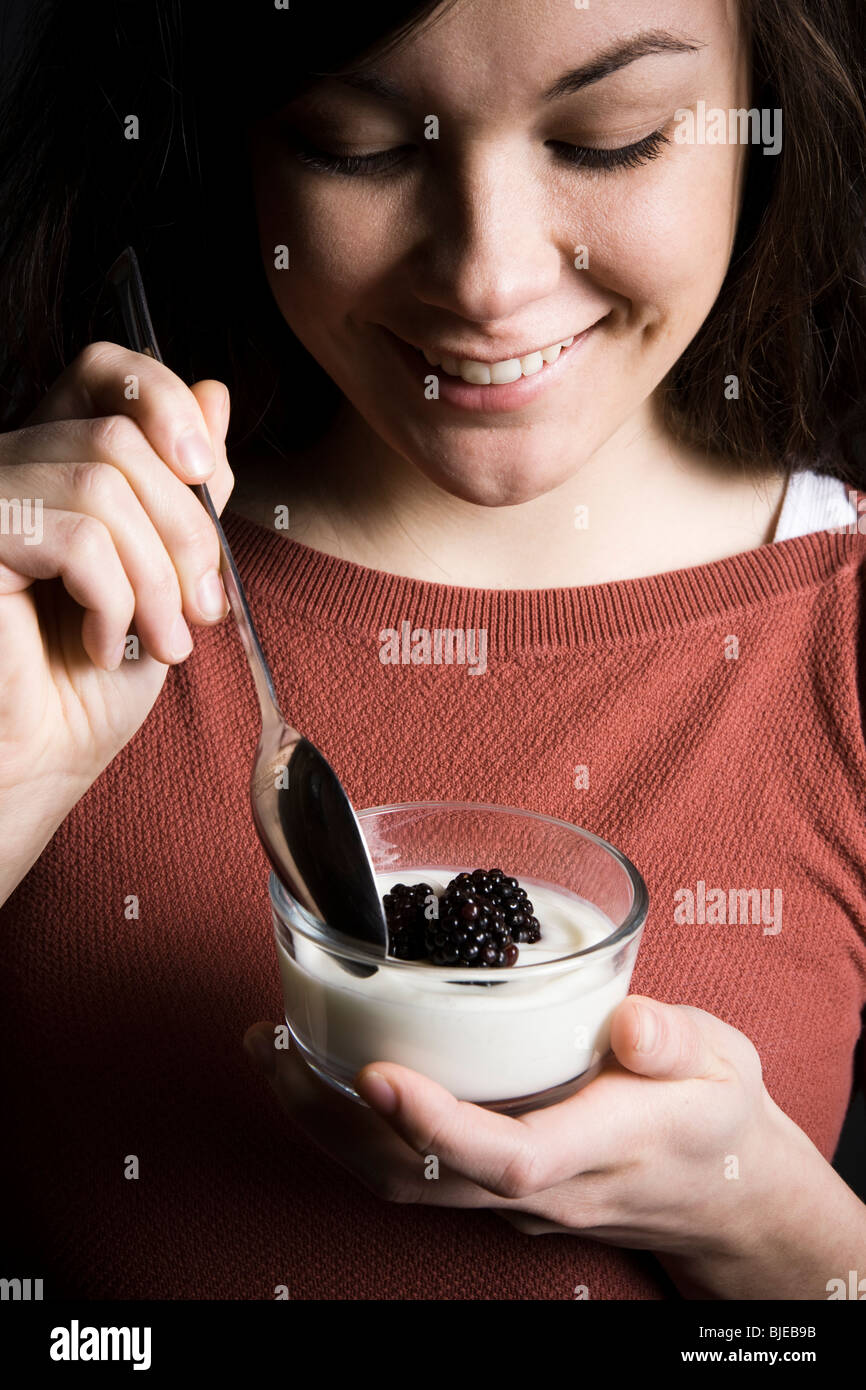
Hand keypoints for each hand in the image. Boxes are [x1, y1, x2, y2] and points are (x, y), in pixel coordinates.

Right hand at [0, 342, 233, 827]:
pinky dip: (114, 596)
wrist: (37, 765)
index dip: (162, 399)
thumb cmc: (91, 682)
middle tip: (203, 611)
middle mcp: (8, 467)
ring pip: (102, 481)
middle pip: (120, 438)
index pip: (100, 371)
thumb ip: (186, 489)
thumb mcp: (165, 573)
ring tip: (164, 644)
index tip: (205, 473)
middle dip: (187, 531)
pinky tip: (101, 645)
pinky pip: (74, 535)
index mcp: (52, 463)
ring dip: (158, 575)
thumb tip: (214, 392)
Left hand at [243, 995, 798, 1258]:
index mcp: (608, 1143)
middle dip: (336, 1121)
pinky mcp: (496, 1189)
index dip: (438, 1123)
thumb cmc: (714, 1113)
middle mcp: (550, 1184)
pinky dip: (352, 1132)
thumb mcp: (722, 1060)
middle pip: (427, 1179)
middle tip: (274, 1045)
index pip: (513, 1155)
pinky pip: (413, 1176)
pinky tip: (321, 1075)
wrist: (723, 1192)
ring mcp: (516, 1197)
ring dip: (326, 1127)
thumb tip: (630, 1024)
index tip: (376, 1072)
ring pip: (405, 1185)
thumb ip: (675, 1042)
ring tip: (272, 1052)